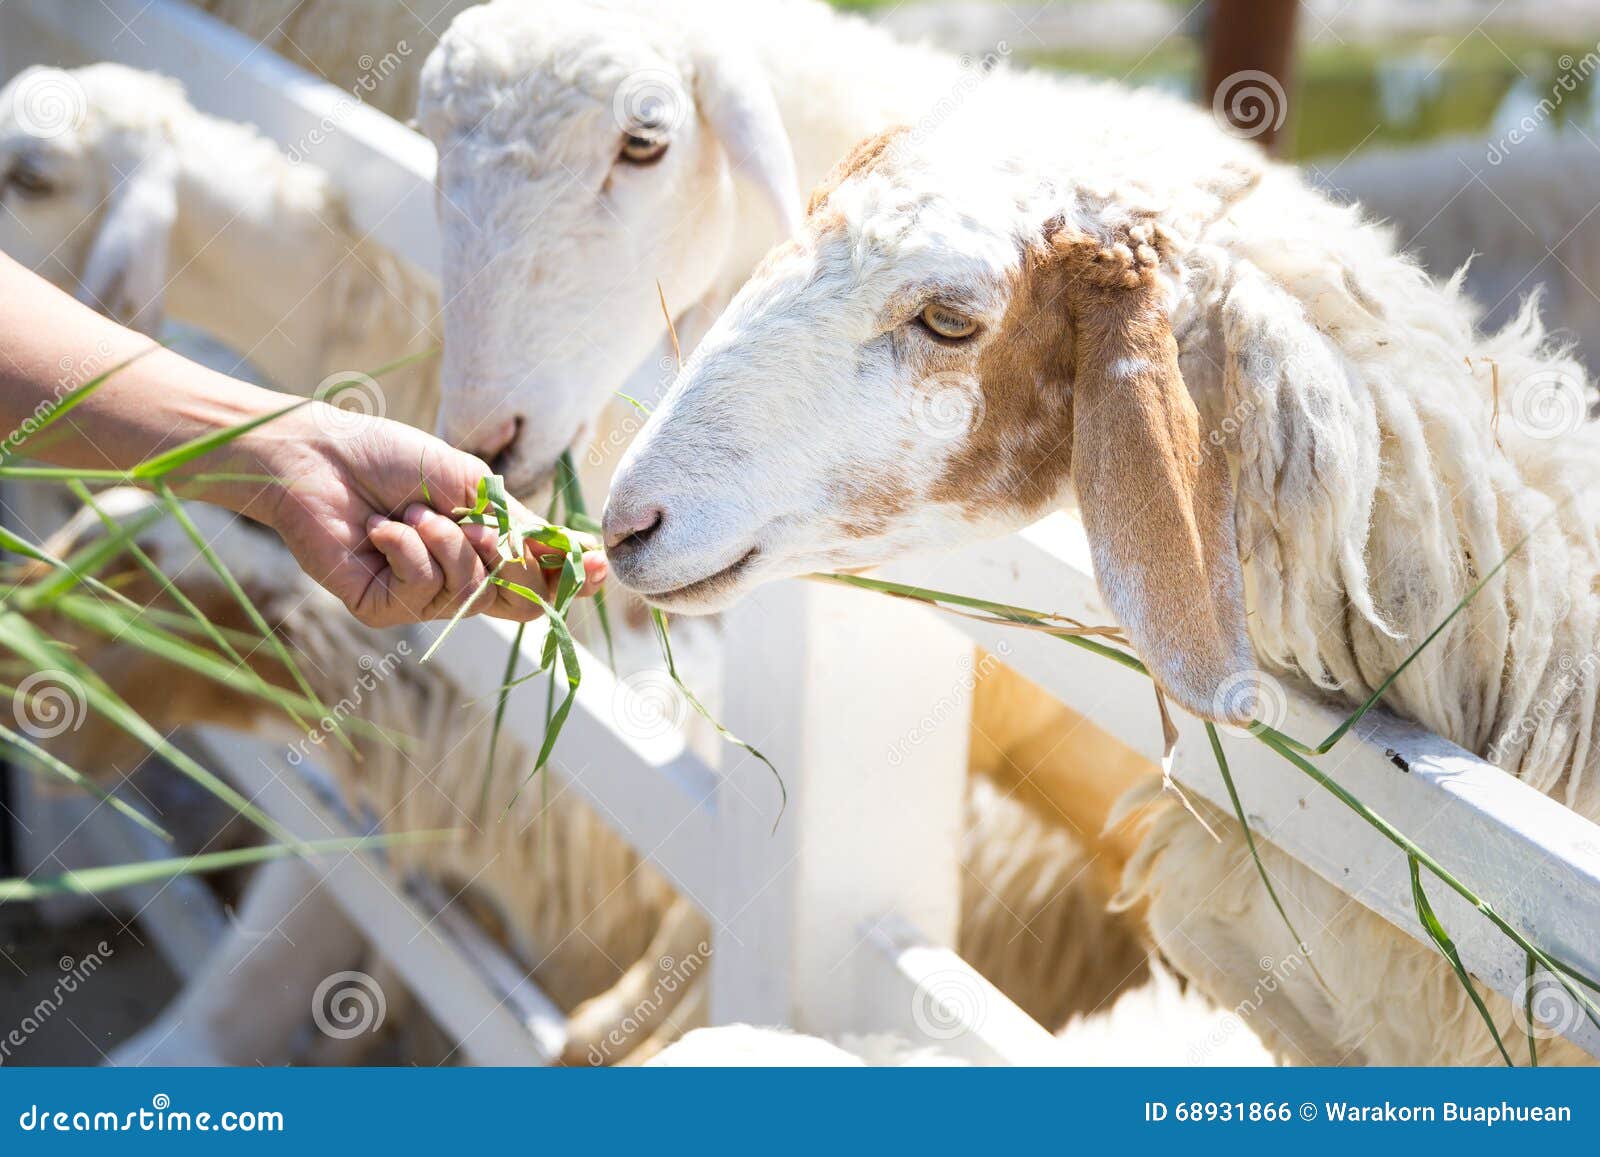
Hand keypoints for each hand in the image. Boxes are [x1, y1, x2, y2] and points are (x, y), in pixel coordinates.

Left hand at [230, 403, 605, 628]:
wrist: (317, 455)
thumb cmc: (390, 458)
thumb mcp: (471, 485)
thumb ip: (520, 525)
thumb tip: (583, 552)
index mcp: (482, 548)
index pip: (541, 580)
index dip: (572, 579)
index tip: (599, 565)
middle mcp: (456, 580)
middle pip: (519, 599)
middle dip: (512, 564)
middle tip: (487, 531)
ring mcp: (420, 598)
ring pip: (471, 591)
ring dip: (446, 542)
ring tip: (412, 513)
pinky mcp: (382, 607)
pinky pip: (424, 590)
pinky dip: (410, 551)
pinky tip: (383, 529)